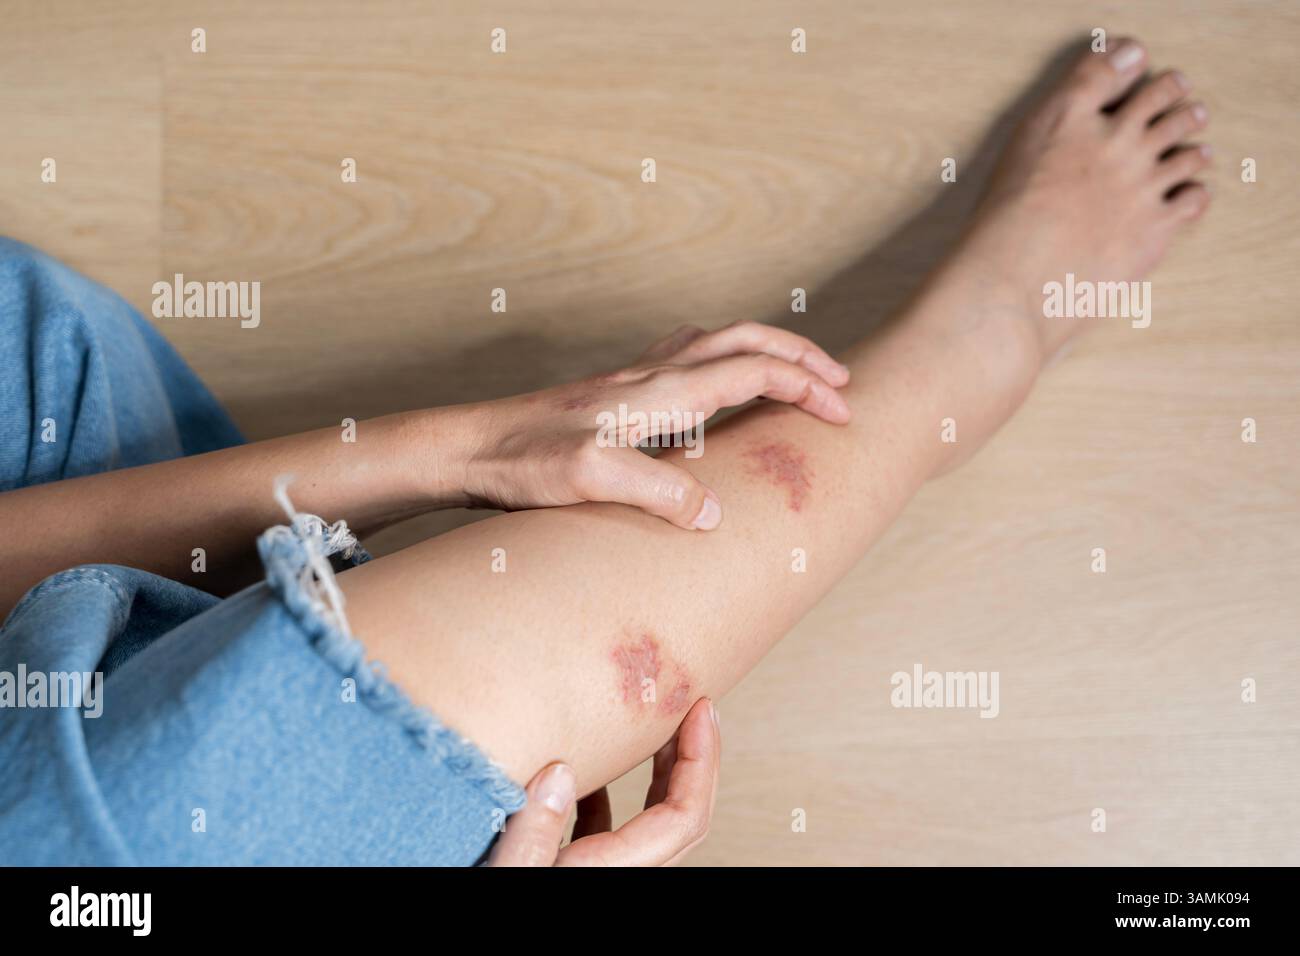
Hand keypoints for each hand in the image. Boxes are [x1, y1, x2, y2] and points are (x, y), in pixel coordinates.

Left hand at [461, 322, 849, 529]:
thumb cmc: (522, 463)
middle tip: (839, 382)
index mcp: (659, 392)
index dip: (805, 386)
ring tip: (793, 374)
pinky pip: (685, 357)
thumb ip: (657, 491)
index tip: (842, 413)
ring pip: (716, 340)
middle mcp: (652, 375)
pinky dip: (722, 360)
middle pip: (744, 339)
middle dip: (800, 354)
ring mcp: (633, 379)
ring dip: (763, 349)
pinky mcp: (616, 393)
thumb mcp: (589, 480)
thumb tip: (715, 515)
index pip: (753, 370)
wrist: (468, 447)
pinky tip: (714, 387)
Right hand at [487, 698, 720, 865]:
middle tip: (692, 710)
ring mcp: (599, 876)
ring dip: (658, 775)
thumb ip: (534, 828)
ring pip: (650, 825)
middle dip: (693, 759)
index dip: (702, 760)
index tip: (700, 711)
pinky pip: (610, 835)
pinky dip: (610, 797)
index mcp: (611, 875)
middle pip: (682, 817)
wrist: (445, 911)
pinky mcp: (574, 873)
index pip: (685, 815)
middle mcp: (616, 877)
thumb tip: (564, 771)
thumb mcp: (506, 872)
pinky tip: (588, 773)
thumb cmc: (477, 887)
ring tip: (654, 731)